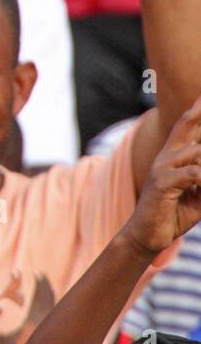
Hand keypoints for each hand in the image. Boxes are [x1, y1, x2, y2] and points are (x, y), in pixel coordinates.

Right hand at [123, 97, 200, 254]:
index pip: (186, 124)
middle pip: (187, 126)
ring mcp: (162, 168)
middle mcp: (166, 157)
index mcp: (174, 156)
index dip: (196, 108)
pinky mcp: (162, 183)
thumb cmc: (174, 213)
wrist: (148, 235)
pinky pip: (194, 173)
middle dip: (199, 115)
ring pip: (196, 152)